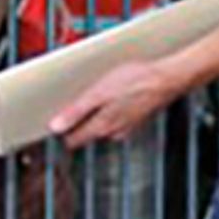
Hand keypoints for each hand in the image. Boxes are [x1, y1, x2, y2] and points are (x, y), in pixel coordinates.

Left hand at [49, 57, 194, 148]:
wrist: (167, 78)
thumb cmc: (135, 81)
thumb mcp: (99, 93)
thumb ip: (76, 112)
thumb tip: (56, 128)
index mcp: (101, 127)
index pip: (74, 139)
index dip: (61, 130)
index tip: (52, 121)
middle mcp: (113, 132)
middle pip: (87, 133)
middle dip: (76, 123)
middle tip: (67, 105)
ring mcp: (126, 126)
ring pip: (102, 126)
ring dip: (93, 115)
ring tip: (90, 97)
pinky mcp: (135, 117)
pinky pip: (115, 118)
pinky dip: (109, 110)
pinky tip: (111, 96)